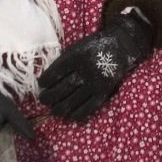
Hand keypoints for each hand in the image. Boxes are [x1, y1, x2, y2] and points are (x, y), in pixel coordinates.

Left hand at [38, 8, 153, 121]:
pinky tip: (70, 115)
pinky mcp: (104, 92)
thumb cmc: (94, 46)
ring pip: (73, 100)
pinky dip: (78, 113)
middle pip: (62, 88)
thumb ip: (64, 61)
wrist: (120, 46)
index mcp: (76, 56)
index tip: (41, 85)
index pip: (56, 72)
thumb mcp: (77, 48)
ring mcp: (95, 82)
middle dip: (49, 97)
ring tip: (53, 110)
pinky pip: (89, 107)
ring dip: (60, 107)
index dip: (45, 81)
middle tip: (43, 100)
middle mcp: (85, 70)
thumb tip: (47, 80)